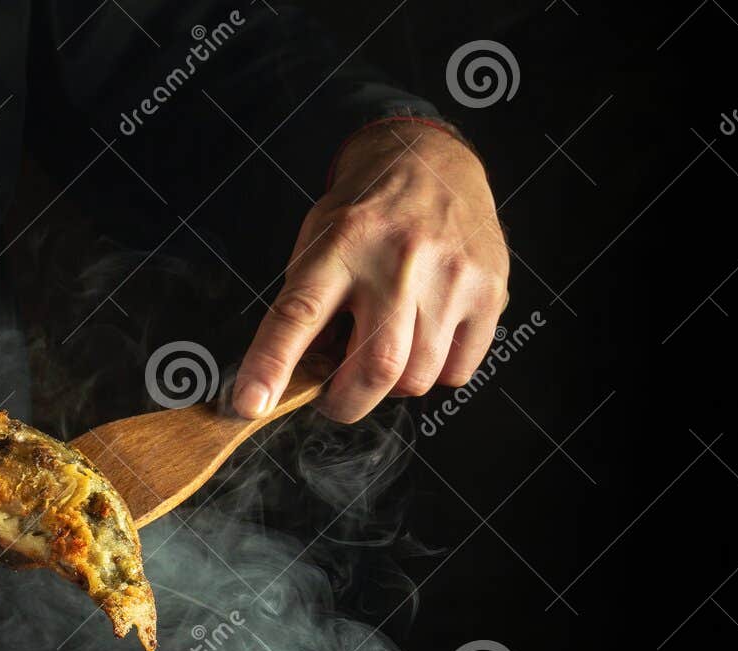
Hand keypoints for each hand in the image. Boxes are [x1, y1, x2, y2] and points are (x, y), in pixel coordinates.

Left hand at [234, 120, 509, 422]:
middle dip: (347, 402)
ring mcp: (450, 275)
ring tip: (383, 350)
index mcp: (340, 246)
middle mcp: (397, 260)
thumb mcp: (316, 244)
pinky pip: (457, 371)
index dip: (271, 365)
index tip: (249, 404)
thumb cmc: (364, 213)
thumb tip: (291, 382)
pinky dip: (434, 373)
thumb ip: (304, 309)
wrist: (428, 159)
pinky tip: (424, 339)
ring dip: (391, 386)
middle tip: (336, 397)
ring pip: (417, 378)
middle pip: (374, 367)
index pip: (298, 314)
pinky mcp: (488, 290)